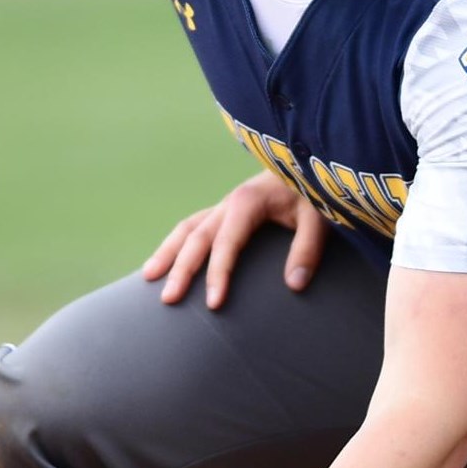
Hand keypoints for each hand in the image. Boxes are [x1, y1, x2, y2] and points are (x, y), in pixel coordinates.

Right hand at [141, 172, 327, 308]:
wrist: (310, 164)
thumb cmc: (313, 192)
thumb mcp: (318, 217)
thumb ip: (307, 248)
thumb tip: (295, 284)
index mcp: (247, 202)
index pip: (226, 243)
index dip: (217, 273)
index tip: (213, 303)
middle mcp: (228, 203)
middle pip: (196, 237)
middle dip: (181, 269)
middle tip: (168, 299)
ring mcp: (224, 207)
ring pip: (187, 229)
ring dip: (167, 253)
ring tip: (148, 278)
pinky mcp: (225, 212)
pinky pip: (193, 227)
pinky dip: (176, 245)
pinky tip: (165, 262)